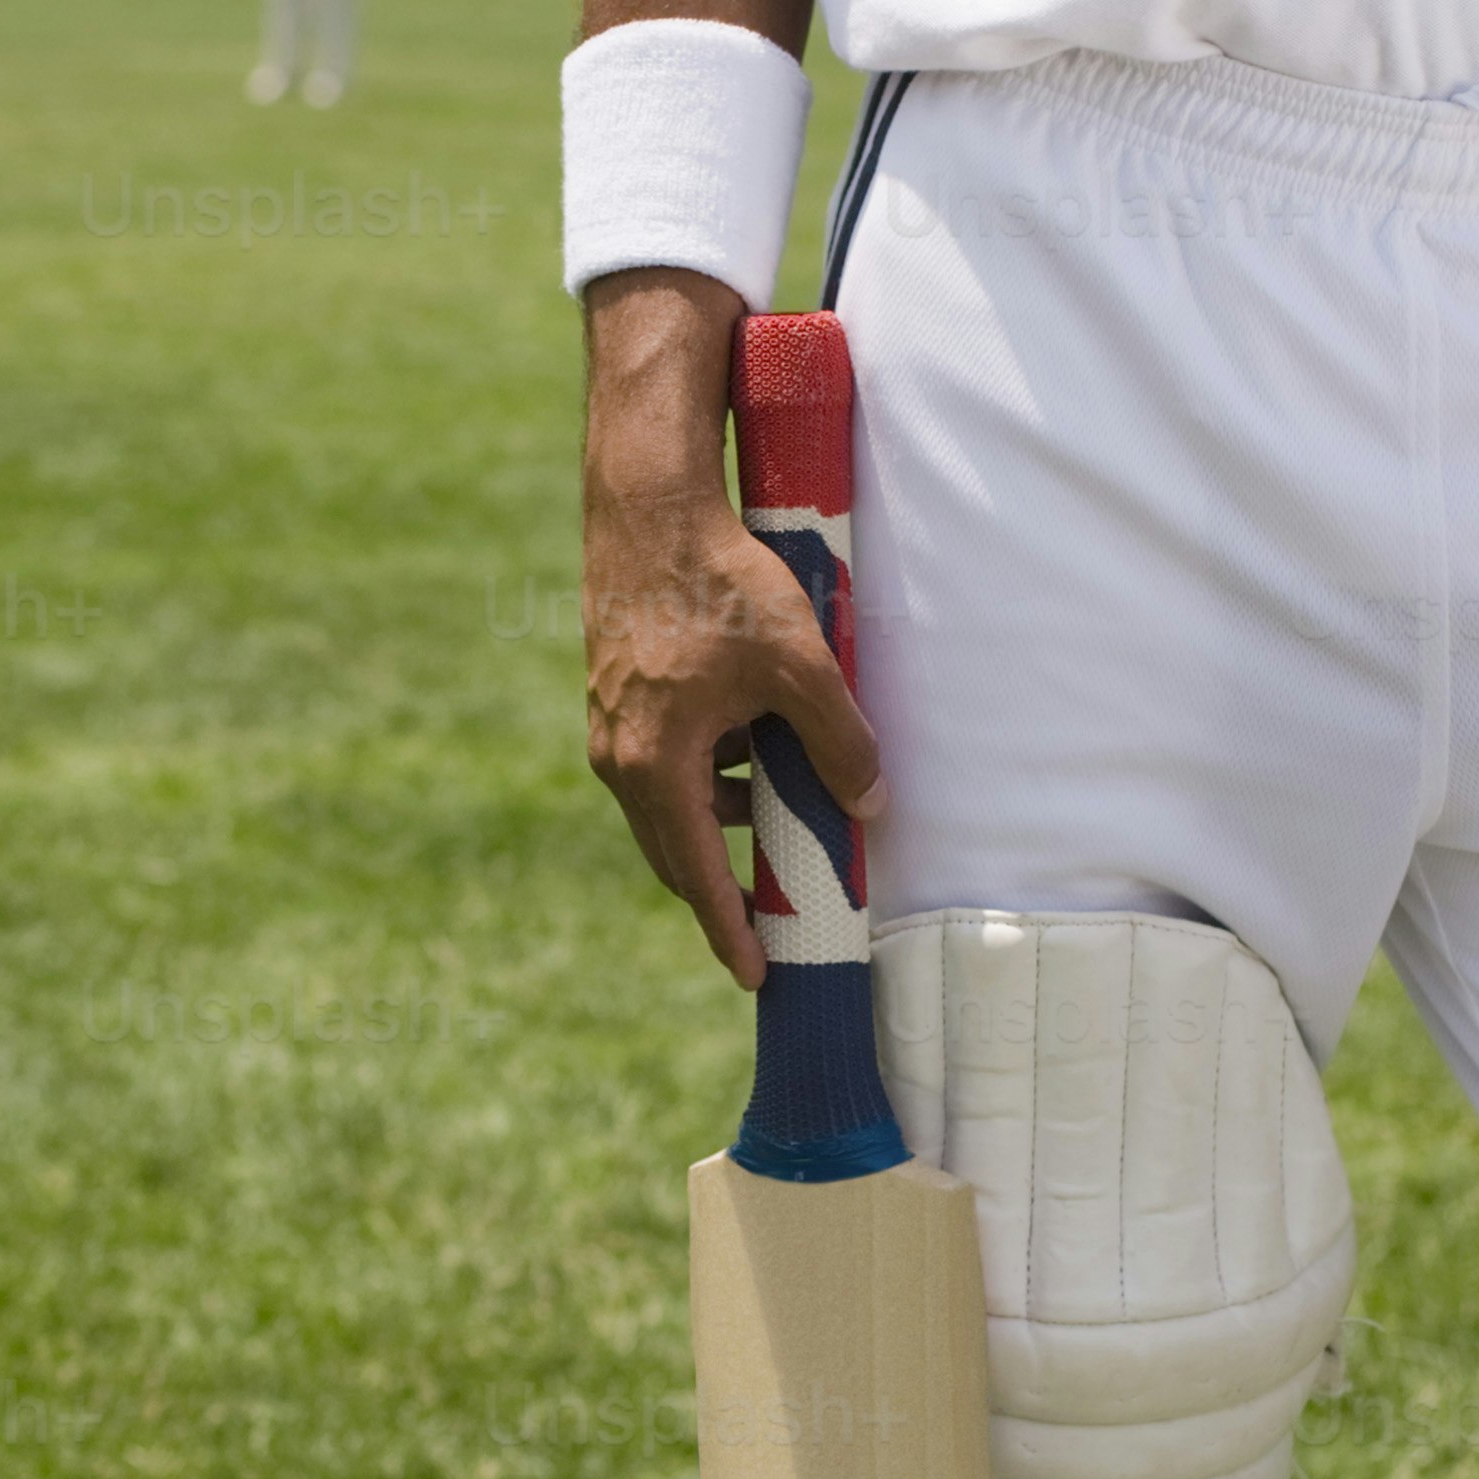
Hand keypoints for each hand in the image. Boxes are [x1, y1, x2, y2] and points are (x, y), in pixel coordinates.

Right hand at [583, 269, 885, 984]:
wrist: (649, 503)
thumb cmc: (721, 583)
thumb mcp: (801, 666)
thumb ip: (839, 741)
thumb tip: (871, 805)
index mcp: (655, 767)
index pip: (696, 876)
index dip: (730, 930)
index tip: (756, 975)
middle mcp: (618, 757)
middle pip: (675, 849)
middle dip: (726, 880)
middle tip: (776, 906)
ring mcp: (608, 723)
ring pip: (670, 798)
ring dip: (723, 810)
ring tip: (783, 786)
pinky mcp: (613, 691)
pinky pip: (662, 758)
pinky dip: (707, 766)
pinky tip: (750, 724)